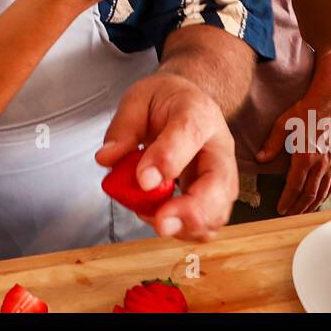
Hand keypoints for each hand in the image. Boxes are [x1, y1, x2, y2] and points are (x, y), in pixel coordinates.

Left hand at [96, 73, 237, 241]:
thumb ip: (123, 128)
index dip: (168, 160)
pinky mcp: (215, 197)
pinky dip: (182, 230)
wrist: (186, 104)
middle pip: (219, 185)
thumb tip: (108, 158)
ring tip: (151, 215)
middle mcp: (219, 147)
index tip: (143, 181)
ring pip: (217, 213)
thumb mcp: (138, 99)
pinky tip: (159, 216)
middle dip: (191, 212)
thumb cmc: (164, 101)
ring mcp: (221, 175)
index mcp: (199, 112)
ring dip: (184, 226)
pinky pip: (206, 224)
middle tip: (159, 221)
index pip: (190, 134)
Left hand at [256, 84, 330, 215]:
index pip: (295, 186)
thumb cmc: (306, 110)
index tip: (280, 209)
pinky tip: (319, 201)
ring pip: (322, 192)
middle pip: (309, 194)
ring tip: (302, 213)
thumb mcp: (283, 123)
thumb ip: (272, 143)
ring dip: (312, 205)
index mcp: (305, 156)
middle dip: (298, 208)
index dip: (287, 200)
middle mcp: (321, 163)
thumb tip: (260, 158)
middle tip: (289, 215)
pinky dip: (325, 196)